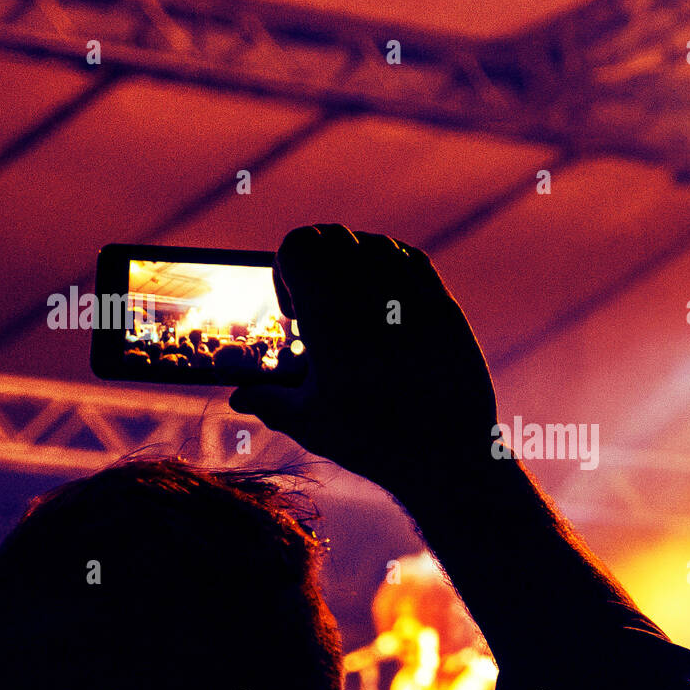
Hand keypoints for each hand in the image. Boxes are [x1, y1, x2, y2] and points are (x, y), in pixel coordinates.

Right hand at [231, 224, 497, 495]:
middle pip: (331, 236)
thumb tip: (239, 398)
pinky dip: (390, 270)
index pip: (298, 244)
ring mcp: (413, 290)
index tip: (296, 314)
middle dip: (317, 265)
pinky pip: (408, 258)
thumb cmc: (374, 439)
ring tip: (354, 312)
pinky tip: (387, 311)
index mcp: (332, 310)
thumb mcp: (310, 422)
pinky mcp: (443, 301)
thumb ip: (268, 401)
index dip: (286, 271)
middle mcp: (372, 289)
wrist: (450, 453)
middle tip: (321, 311)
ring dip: (354, 265)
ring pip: (371, 243)